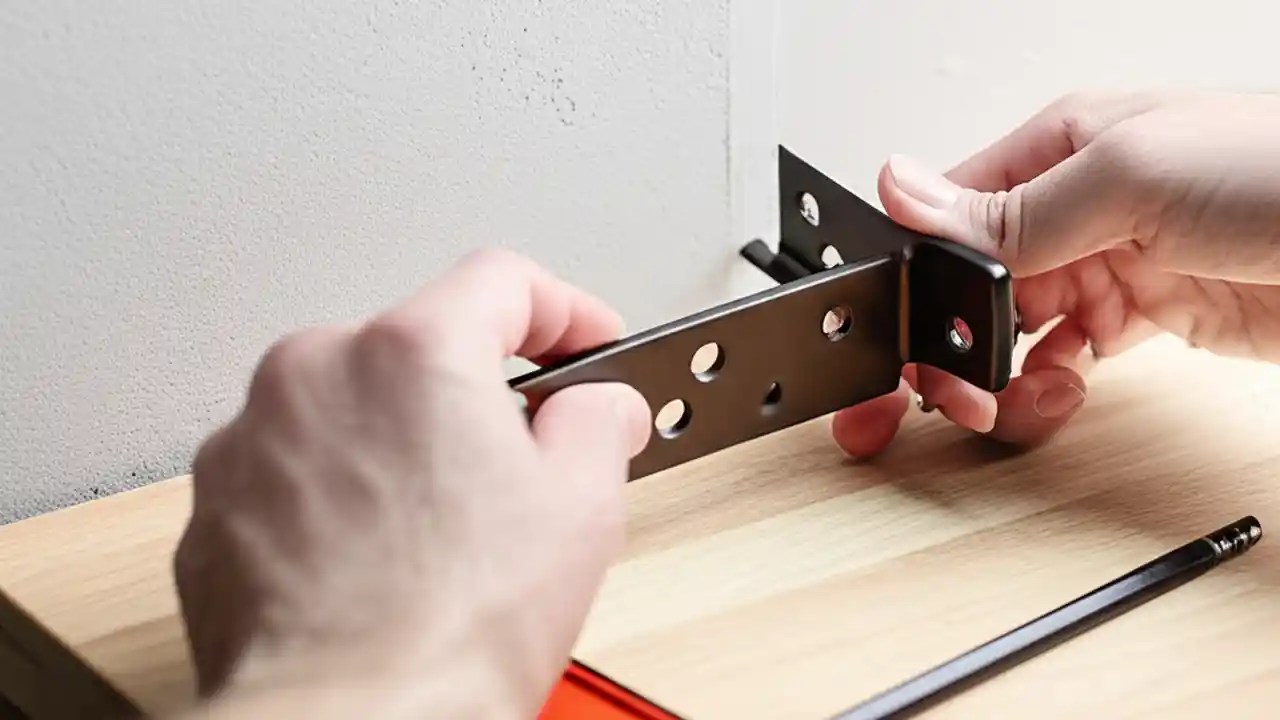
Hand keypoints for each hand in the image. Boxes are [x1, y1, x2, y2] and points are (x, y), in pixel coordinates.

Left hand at [172, 249, 649, 717]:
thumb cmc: (445, 635)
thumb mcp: (582, 508)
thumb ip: (599, 420)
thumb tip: (598, 407)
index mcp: (412, 352)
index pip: (503, 280)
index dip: (564, 311)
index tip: (584, 344)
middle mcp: (317, 373)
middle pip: (422, 346)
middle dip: (479, 394)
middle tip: (523, 462)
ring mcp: (254, 438)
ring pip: (355, 407)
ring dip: (404, 443)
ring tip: (444, 531)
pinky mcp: (217, 502)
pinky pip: (298, 466)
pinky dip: (342, 491)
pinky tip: (381, 555)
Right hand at [833, 90, 1279, 455]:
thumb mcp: (1129, 176)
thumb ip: (1010, 204)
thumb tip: (900, 187)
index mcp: (1056, 149)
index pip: (950, 216)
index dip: (920, 283)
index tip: (908, 341)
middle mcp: (1075, 206)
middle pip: (973, 286)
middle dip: (951, 345)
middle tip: (946, 394)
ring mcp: (1109, 264)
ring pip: (1014, 332)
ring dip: (1003, 374)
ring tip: (1016, 395)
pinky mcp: (1146, 317)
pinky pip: (1067, 360)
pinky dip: (1052, 386)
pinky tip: (1064, 389)